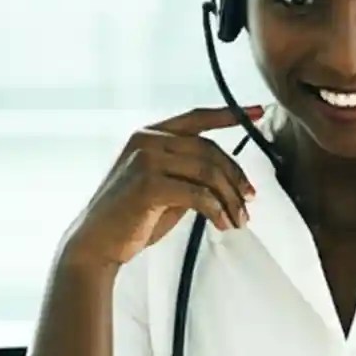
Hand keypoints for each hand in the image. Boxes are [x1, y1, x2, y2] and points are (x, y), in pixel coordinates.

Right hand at [61, 105, 262, 267]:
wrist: (97, 243)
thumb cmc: (130, 218)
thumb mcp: (163, 187)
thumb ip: (187, 173)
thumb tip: (227, 176)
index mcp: (148, 135)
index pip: (197, 118)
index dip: (230, 114)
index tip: (258, 111)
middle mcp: (146, 140)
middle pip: (209, 149)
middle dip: (236, 177)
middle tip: (249, 200)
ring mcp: (145, 160)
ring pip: (208, 171)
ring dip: (230, 198)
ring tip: (238, 219)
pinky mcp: (148, 184)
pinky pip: (198, 194)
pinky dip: (217, 210)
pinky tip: (222, 223)